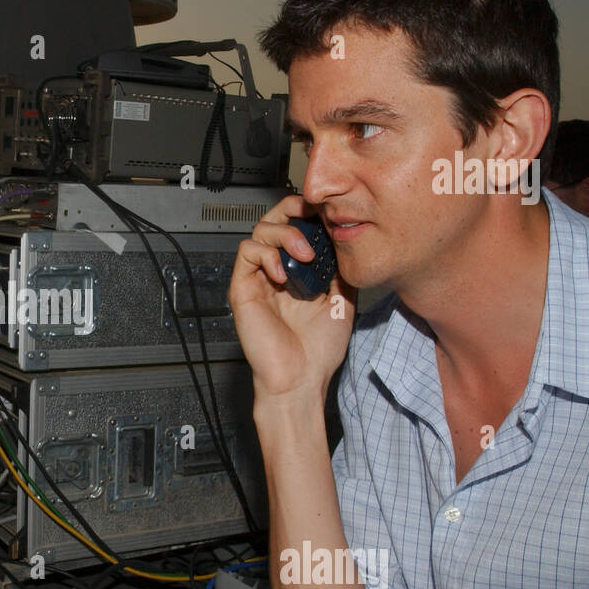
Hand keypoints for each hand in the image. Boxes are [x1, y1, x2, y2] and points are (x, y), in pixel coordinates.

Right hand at [228, 195, 355, 402]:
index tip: (327, 211)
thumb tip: (346, 238)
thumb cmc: (318, 349)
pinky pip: (246, 254)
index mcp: (298, 271)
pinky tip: (283, 276)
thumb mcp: (343, 298)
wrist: (302, 377)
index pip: (295, 227)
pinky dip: (266, 255)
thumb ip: (340, 268)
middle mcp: (276, 271)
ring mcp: (259, 279)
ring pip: (259, 231)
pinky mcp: (243, 289)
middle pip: (273, 220)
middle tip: (313, 217)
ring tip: (305, 255)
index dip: (307, 213)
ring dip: (284, 235)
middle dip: (293, 211)